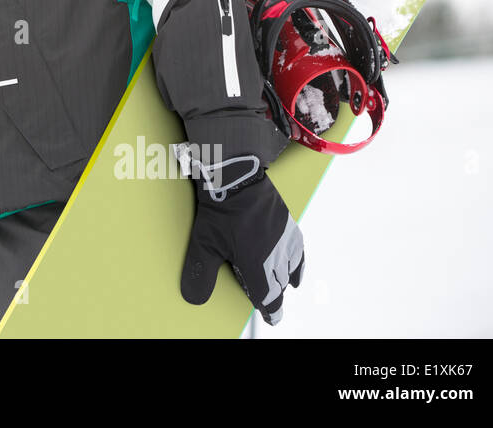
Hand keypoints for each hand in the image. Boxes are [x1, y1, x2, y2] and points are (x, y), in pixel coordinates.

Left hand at [178, 155, 304, 325]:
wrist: (238, 175)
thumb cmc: (221, 208)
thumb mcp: (205, 243)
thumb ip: (200, 272)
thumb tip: (193, 298)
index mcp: (258, 264)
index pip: (267, 296)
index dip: (269, 309)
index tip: (270, 317)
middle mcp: (276, 255)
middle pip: (278, 284)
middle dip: (274, 294)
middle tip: (269, 303)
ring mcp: (284, 240)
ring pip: (289, 269)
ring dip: (285, 281)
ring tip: (283, 288)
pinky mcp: (288, 225)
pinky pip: (298, 252)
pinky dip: (297, 264)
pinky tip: (296, 270)